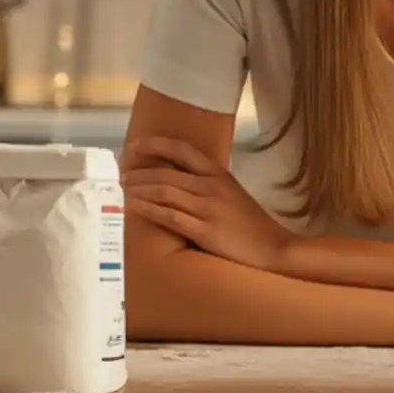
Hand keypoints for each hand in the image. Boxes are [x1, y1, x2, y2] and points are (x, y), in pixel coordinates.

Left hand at [122, 137, 297, 270]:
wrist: (272, 247)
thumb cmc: (251, 223)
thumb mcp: (232, 193)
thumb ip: (208, 184)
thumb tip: (178, 180)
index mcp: (219, 174)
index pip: (183, 150)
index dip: (156, 144)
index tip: (135, 146)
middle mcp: (211, 186)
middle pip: (167, 172)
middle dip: (139, 171)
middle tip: (121, 174)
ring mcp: (207, 208)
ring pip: (164, 191)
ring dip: (139, 188)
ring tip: (122, 189)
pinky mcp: (204, 230)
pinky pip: (170, 216)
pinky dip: (148, 209)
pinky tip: (134, 207)